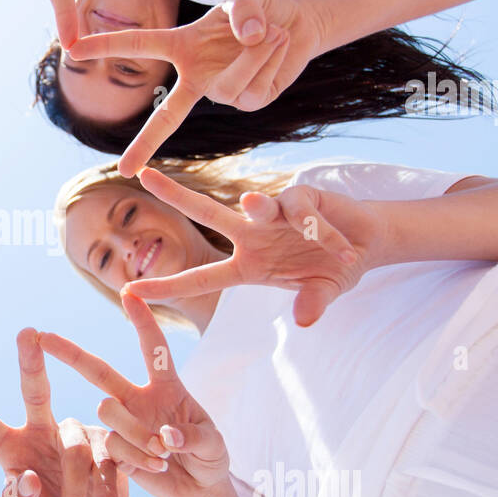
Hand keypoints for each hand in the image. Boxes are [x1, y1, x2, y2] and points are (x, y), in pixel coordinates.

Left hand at [0, 330, 126, 496]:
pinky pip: (106, 459)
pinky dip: (104, 492)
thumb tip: (25, 479)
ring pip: (74, 449)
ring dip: (74, 488)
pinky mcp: (110, 442)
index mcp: (12, 446)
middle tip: (28, 332)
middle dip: (31, 361)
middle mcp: (42, 430)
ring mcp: (77, 432)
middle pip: (35, 390)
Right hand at [40, 293, 231, 496]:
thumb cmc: (210, 458)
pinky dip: (136, 460)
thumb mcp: (213, 445)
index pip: (153, 348)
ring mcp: (124, 426)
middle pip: (100, 371)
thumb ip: (193, 438)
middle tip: (44, 338)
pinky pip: (112, 448)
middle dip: (71, 353)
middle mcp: (138, 400)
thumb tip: (165, 436)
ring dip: (139, 436)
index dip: (142, 320)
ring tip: (164, 457)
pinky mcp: (115, 453)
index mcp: (166, 386)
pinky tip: (156, 469)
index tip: (128, 293)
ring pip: (110, 414)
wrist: (197, 491)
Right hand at [68, 0, 325, 174]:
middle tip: (124, 170)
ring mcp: (223, 92)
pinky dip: (272, 61)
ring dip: (256, 53)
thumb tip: (248, 38)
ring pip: (230, 85)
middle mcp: (198, 77)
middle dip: (145, 143)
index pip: (139, 47)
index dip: (106, 46)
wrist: (299, 25)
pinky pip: (254, 88)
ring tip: (273, 31)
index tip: (73, 50)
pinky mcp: (251, 101)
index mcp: (184, 47)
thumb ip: (243, 9)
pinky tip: (281, 45)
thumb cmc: (263, 9)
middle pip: (166, 116)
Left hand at [127, 167, 387, 326]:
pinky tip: (340, 249)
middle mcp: (252, 236)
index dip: (168, 286)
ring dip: (258, 207)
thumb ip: (313, 303)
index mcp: (247, 266)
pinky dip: (319, 228)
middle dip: (174, 195)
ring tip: (257, 206)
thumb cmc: (332, 269)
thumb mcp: (322, 292)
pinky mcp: (301, 196)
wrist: (366, 244)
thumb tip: (304, 320)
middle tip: (143, 176)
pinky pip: (302, 210)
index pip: (200, 278)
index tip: (132, 291)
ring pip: (257, 205)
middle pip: (206, 213)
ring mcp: (274, 214)